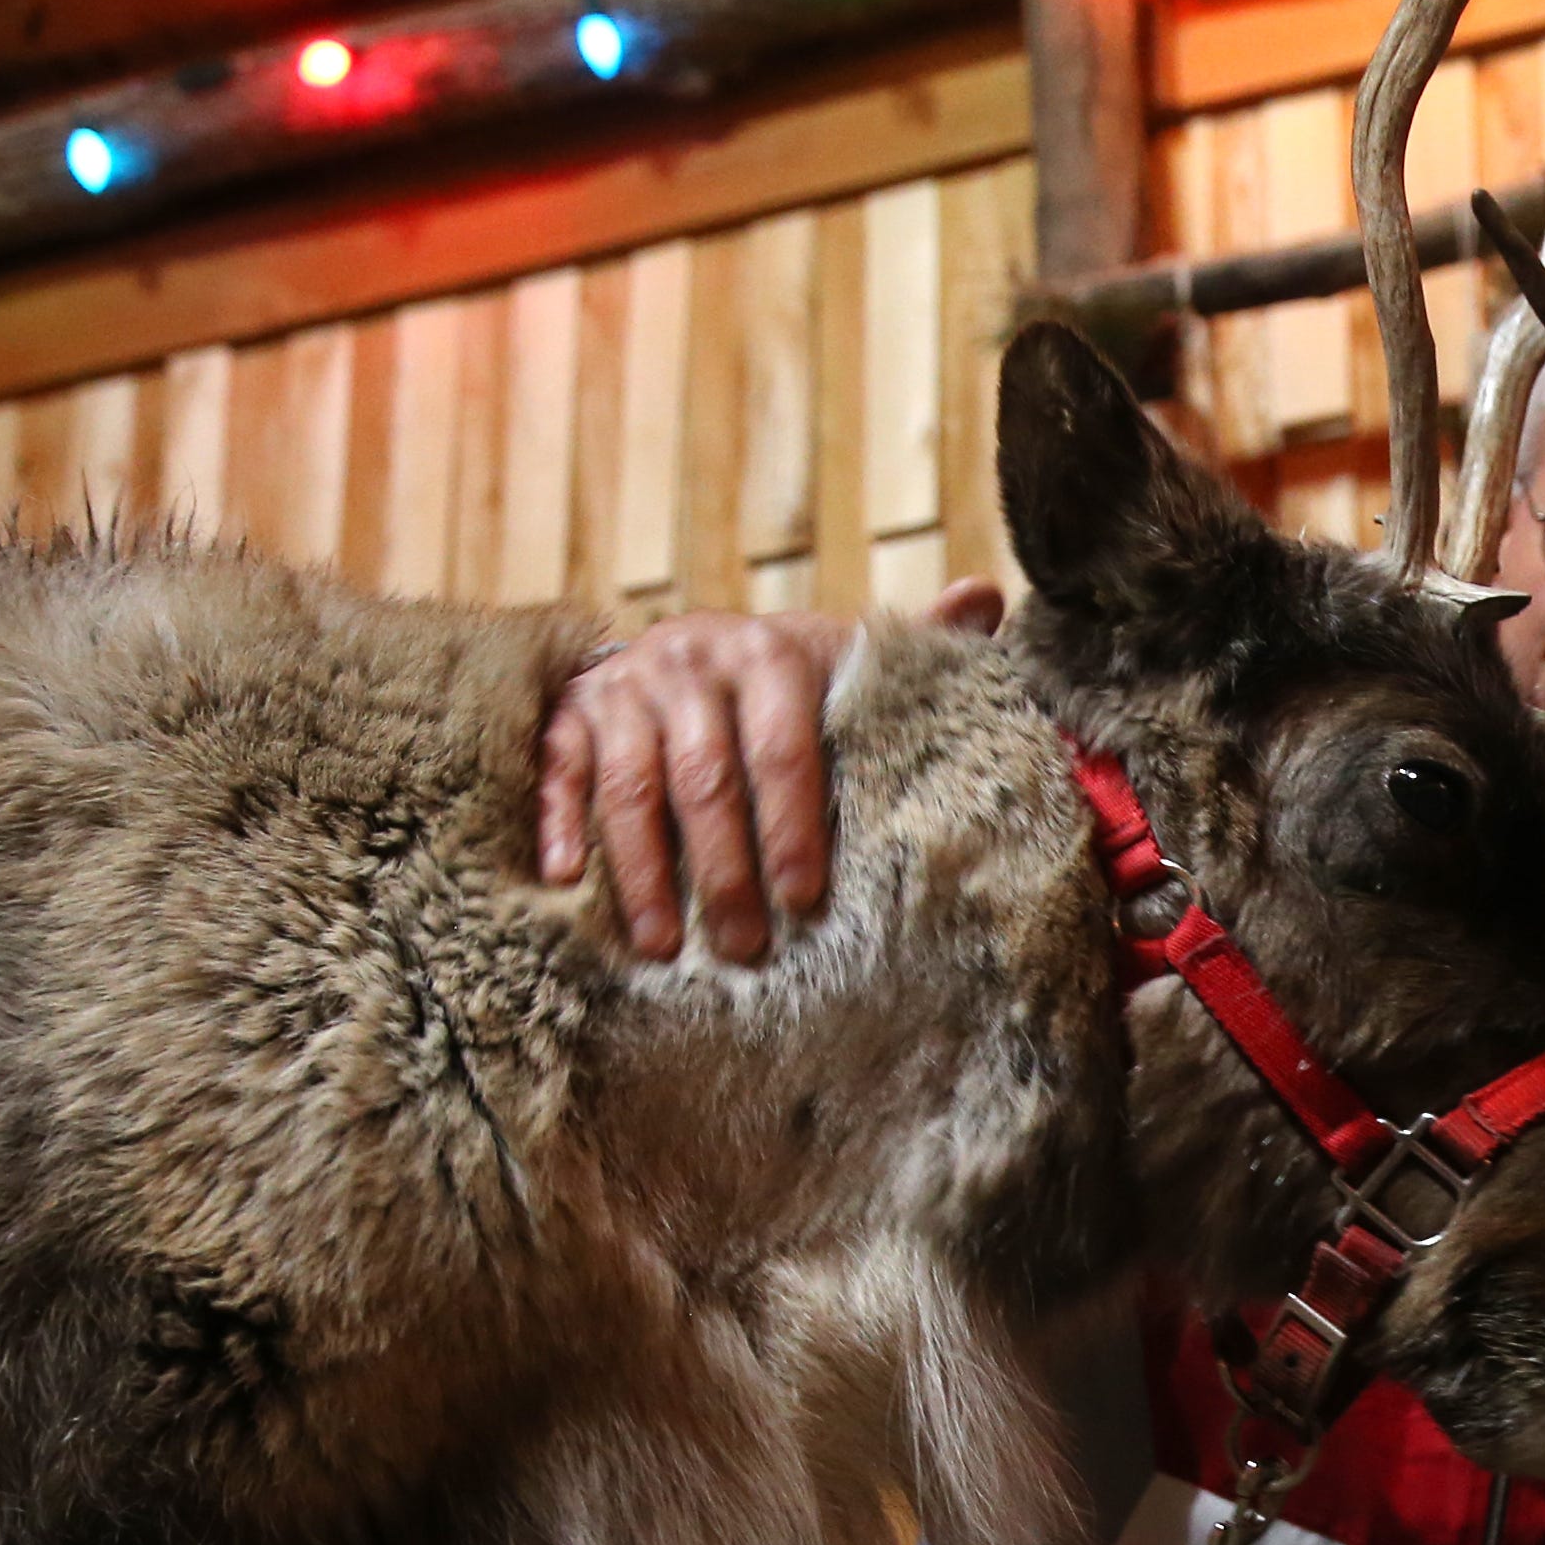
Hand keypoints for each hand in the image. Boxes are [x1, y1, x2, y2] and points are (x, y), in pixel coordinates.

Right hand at [540, 579, 1003, 961]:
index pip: (783, 749)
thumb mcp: (852, 662)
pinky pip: (557, 771)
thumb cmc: (791, 684)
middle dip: (724, 872)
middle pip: (705, 780)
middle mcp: (691, 659)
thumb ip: (919, 644)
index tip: (806, 900)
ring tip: (664, 946)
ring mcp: (624, 686)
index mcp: (770, 651)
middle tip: (744, 948)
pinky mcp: (569, 713)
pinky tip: (568, 882)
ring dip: (644, 871)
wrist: (686, 651)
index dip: (794, 827)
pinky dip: (560, 824)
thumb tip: (987, 596)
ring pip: (630, 787)